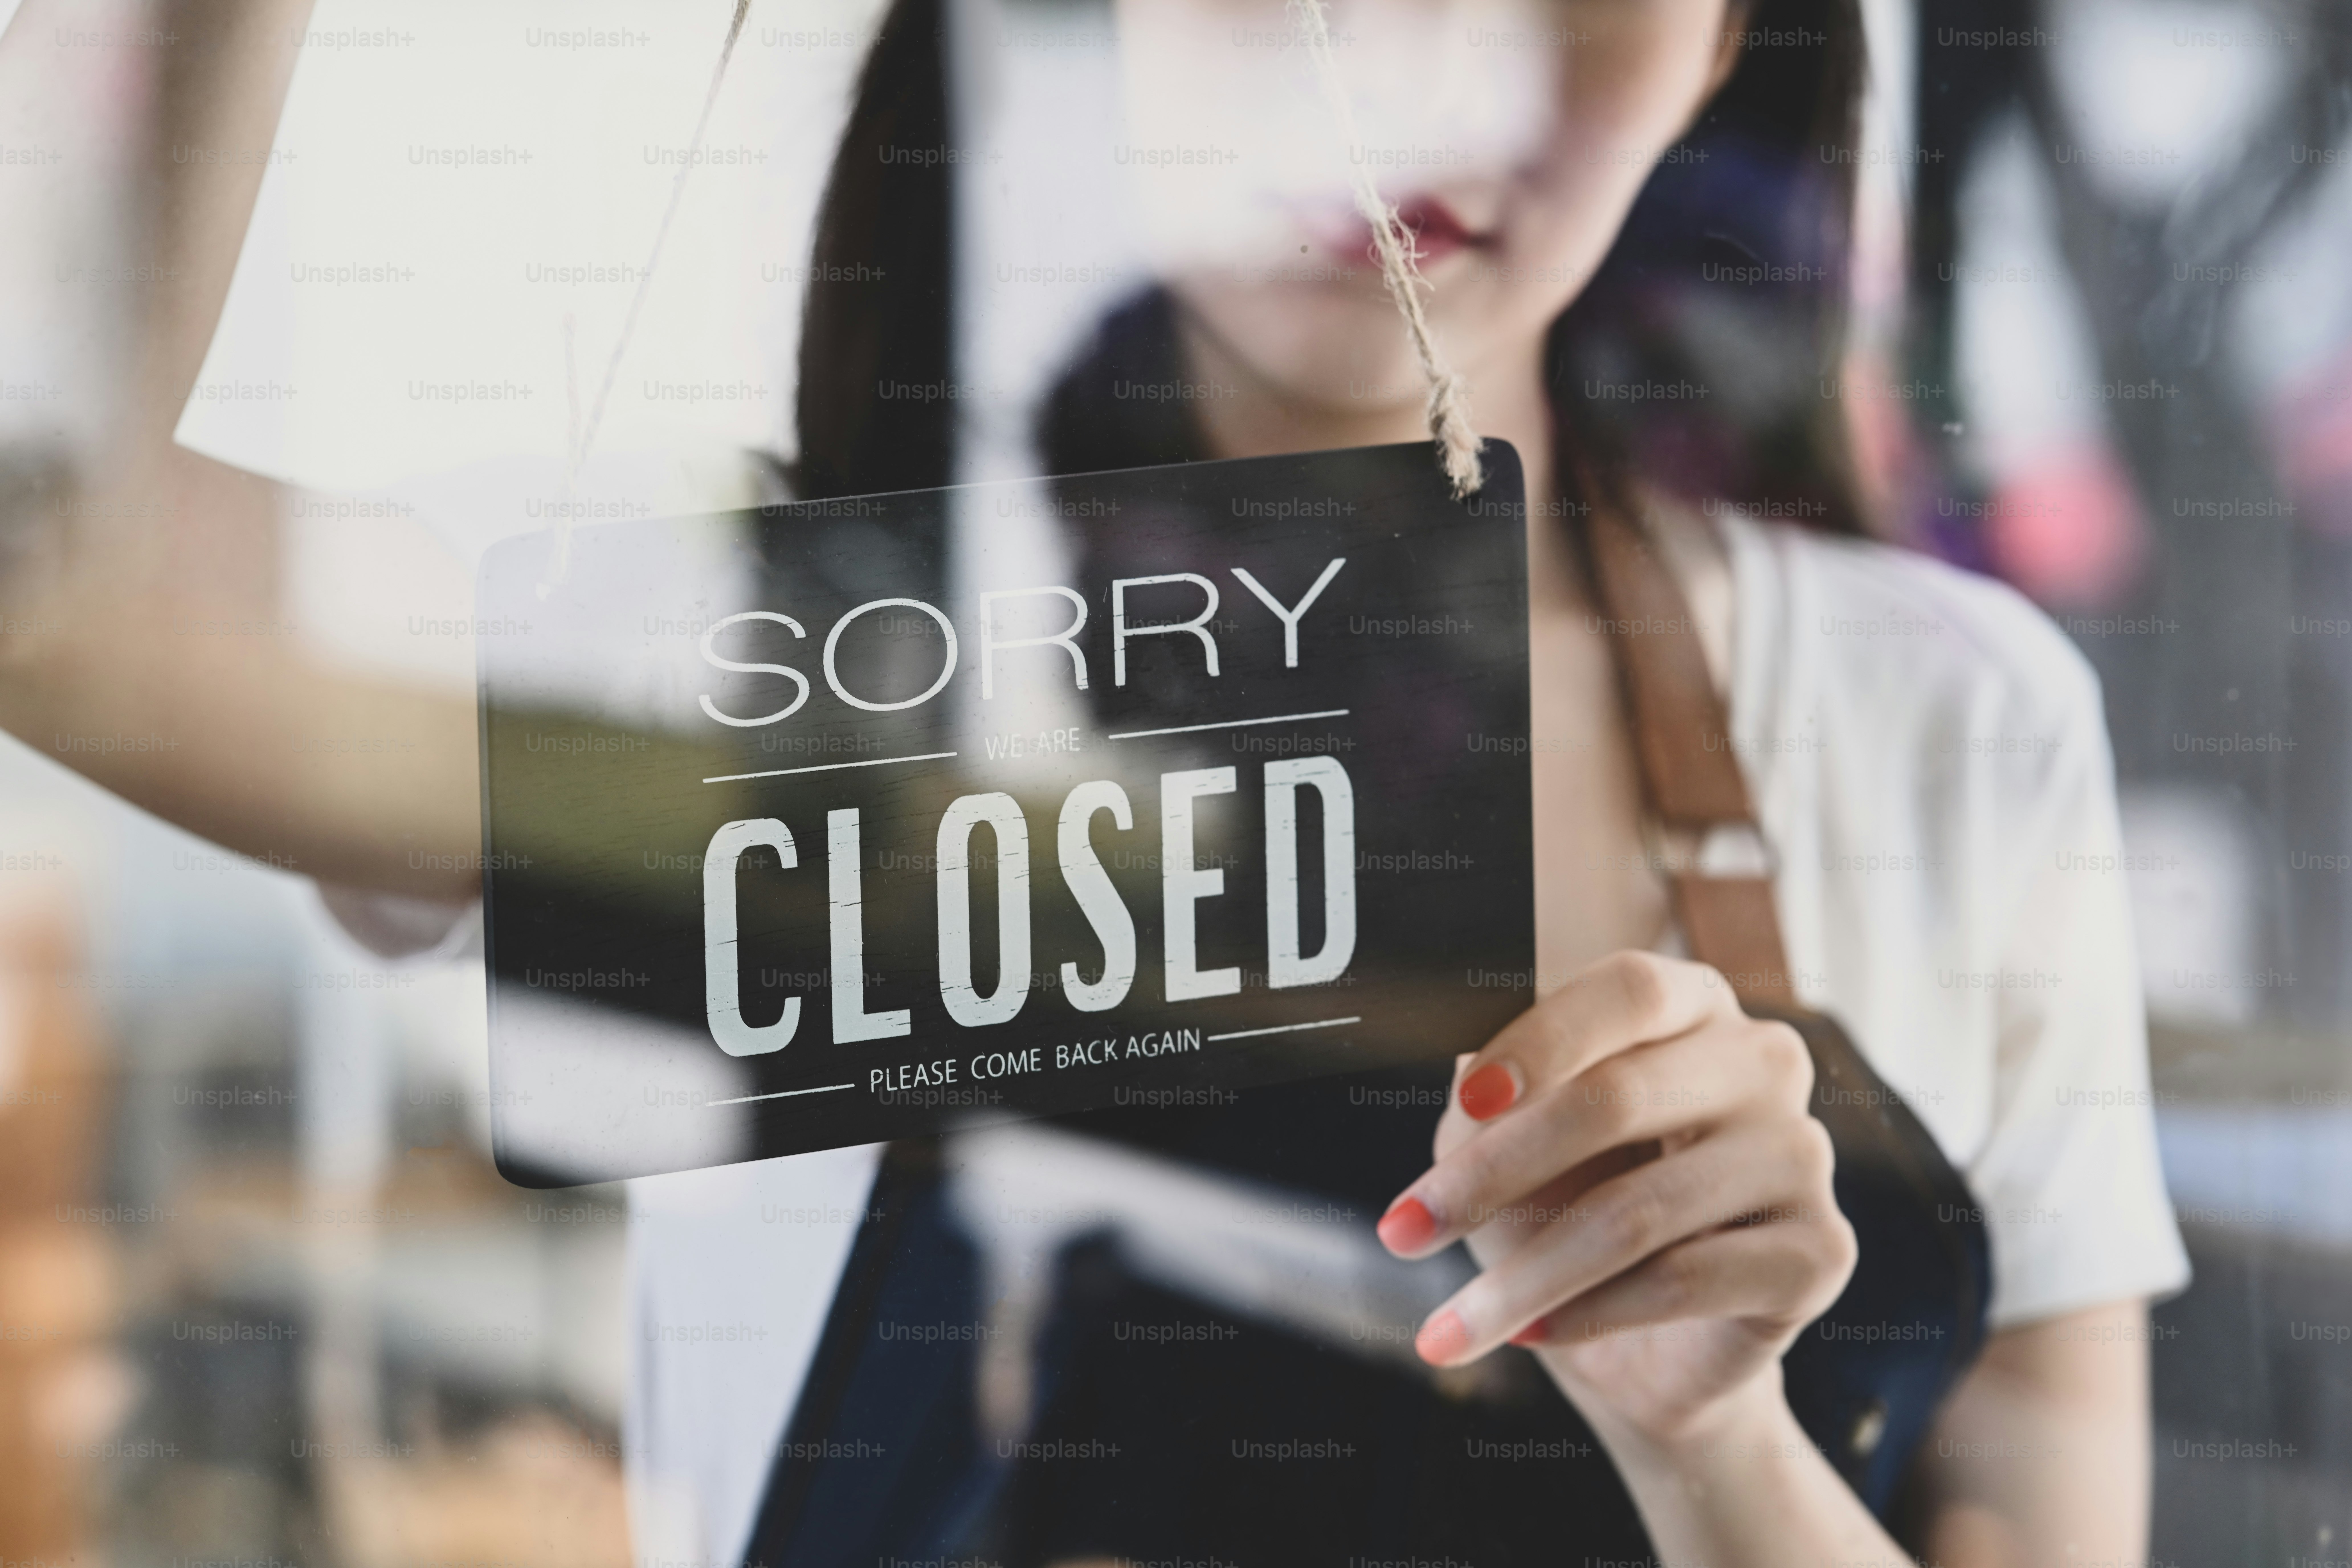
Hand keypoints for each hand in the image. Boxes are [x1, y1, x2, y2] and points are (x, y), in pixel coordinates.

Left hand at [1374, 950, 1856, 1450]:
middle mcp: (1763, 1063)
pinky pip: (1684, 1280)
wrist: (1643, 1345)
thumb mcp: (1509, 1140)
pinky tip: (1532, 1334)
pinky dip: (1590, 1314)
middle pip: (1617, 1098)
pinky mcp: (1820, 1252)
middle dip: (1492, 1173)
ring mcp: (1801, 1155)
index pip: (1626, 993)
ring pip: (1637, 1210)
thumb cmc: (1569, 1209)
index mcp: (1693, 1004)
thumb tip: (1465, 1065)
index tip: (1465, 1102)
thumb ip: (1489, 1097)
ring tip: (1451, 1323)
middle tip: (1404, 1229)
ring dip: (1524, 1275)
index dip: (1541, 1041)